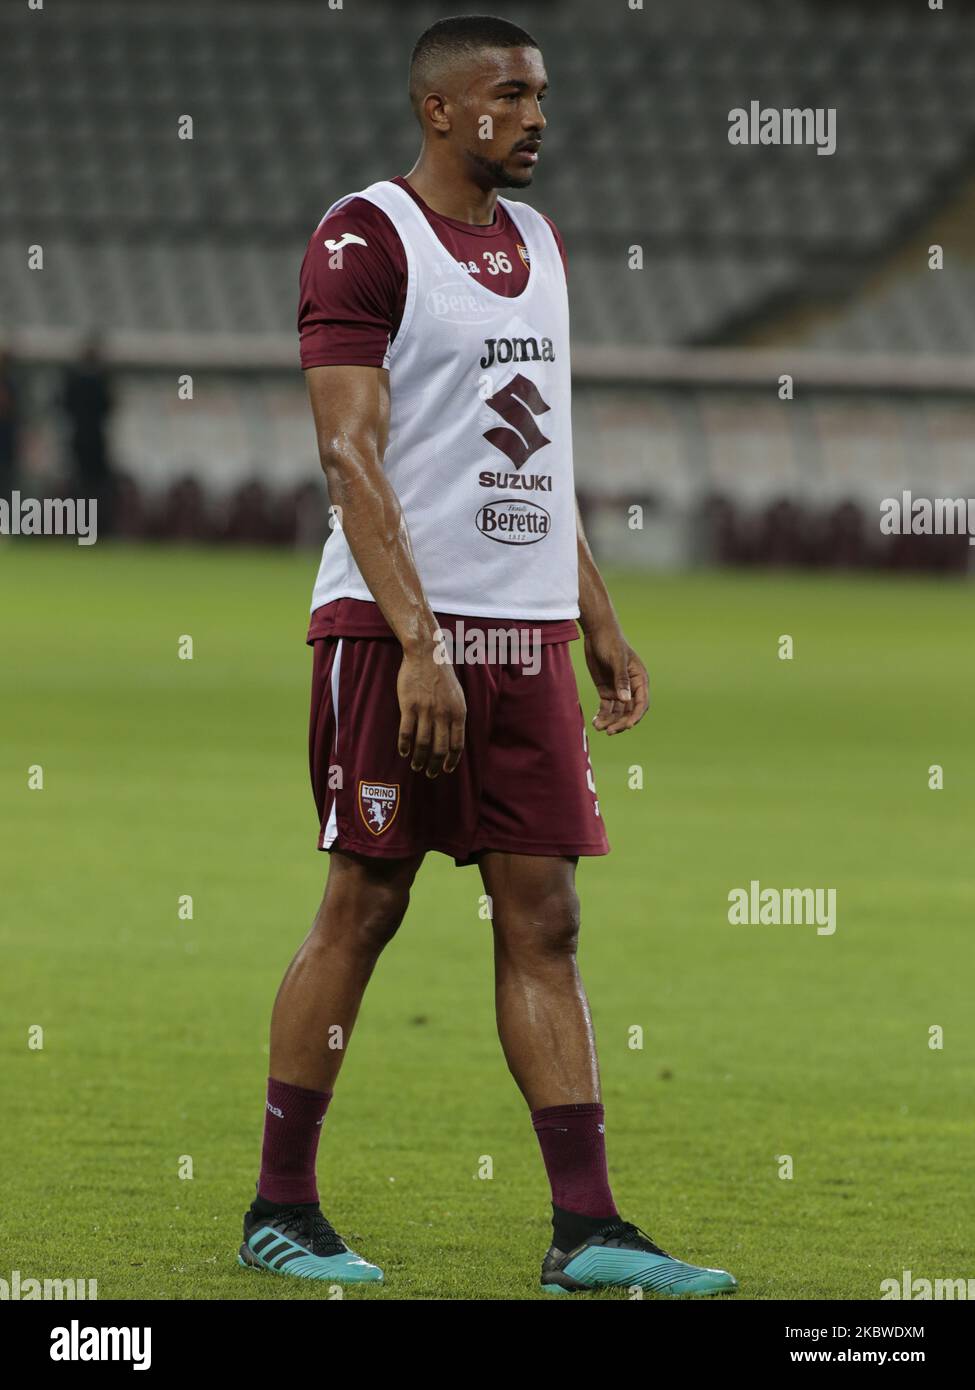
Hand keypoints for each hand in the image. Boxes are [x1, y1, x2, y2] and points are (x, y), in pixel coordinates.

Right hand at [396, 647, 466, 776]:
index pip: (457, 744)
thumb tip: (454, 738)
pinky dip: (404, 745)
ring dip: (419, 759)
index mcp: (458, 712)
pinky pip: (406, 731)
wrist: (426, 655)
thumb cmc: (442, 676)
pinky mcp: (409, 705)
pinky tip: (403, 752)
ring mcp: (426, 710)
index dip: (452, 760)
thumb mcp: (458, 696)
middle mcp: (444, 714)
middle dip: (435, 765)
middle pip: (440, 748)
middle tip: (430, 773)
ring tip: (416, 766)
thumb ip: (456, 716)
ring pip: (423, 743)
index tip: (447, 769)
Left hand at [583, 623, 649, 734]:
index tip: (627, 726)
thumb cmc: (610, 642)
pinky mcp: (606, 690)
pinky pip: (606, 707)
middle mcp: (631, 687)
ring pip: (617, 712)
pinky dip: (602, 716)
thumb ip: (621, 679)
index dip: (635, 716)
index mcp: (639, 679)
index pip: (641, 703)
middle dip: (620, 722)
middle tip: (609, 731)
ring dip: (610, 721)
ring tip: (598, 727)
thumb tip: (626, 699)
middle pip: (629, 711)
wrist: (597, 633)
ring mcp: (618, 690)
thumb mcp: (616, 659)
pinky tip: (595, 722)